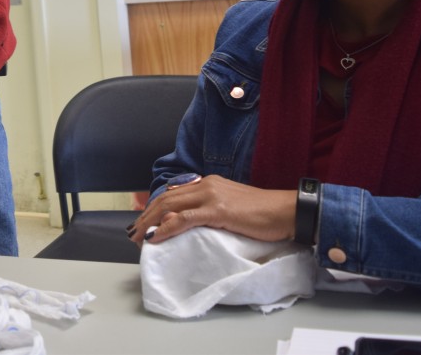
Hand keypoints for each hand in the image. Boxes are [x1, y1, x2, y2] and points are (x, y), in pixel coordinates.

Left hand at [128, 174, 294, 245]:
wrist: (286, 212)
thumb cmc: (263, 214)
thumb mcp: (231, 206)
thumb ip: (211, 208)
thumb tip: (191, 220)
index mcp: (209, 183)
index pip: (173, 192)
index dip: (154, 207)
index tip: (144, 221)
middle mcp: (206, 185)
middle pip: (166, 198)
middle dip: (146, 215)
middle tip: (134, 232)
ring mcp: (211, 196)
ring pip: (171, 206)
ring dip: (151, 222)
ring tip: (140, 237)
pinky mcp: (218, 210)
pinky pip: (185, 219)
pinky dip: (168, 228)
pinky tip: (157, 237)